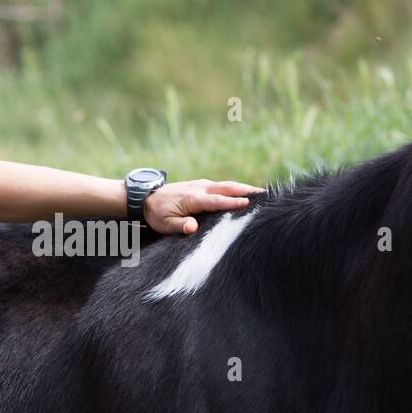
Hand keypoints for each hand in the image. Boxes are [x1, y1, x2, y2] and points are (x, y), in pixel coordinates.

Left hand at [143, 179, 264, 234]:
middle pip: (226, 188)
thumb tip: (193, 227)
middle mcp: (199, 189)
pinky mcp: (202, 186)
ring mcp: (201, 185)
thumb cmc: (157, 214)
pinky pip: (222, 186)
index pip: (215, 200)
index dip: (232, 202)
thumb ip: (179, 226)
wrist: (147, 198)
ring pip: (226, 185)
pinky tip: (245, 192)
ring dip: (243, 187)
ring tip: (261, 192)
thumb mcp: (164, 224)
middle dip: (245, 190)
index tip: (248, 203)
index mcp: (192, 198)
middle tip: (265, 194)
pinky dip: (235, 188)